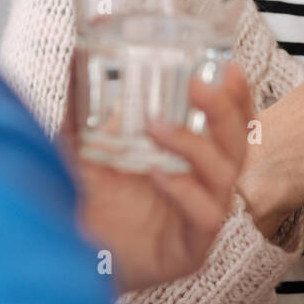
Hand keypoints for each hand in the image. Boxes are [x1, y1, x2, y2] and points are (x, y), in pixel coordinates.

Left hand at [70, 64, 251, 292]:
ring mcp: (198, 216)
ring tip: (156, 126)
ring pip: (225, 175)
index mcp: (190, 157)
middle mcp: (201, 184)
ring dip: (195, 145)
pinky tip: (156, 175)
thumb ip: (86, 101)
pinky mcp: (190, 249)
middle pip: (237, 143)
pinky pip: (205, 216)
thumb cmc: (87, 200)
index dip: (236, 95)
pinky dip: (184, 190)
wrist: (66, 252)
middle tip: (197, 85)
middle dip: (224, 110)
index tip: (229, 66)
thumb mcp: (85, 141)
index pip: (230, 122)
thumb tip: (79, 51)